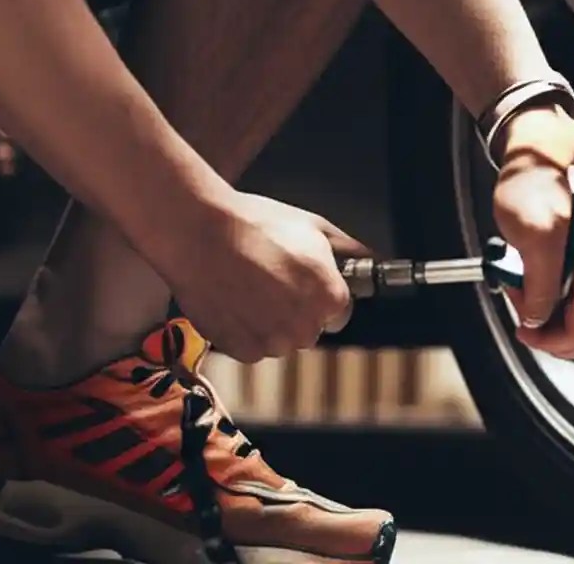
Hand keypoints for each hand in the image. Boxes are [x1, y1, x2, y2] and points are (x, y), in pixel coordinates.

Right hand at [156, 191, 371, 362]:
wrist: (198, 231)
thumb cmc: (253, 225)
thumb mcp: (313, 227)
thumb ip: (350, 250)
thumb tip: (376, 260)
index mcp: (329, 298)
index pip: (340, 313)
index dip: (321, 294)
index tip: (303, 281)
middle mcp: (304, 327)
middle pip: (309, 329)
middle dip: (295, 309)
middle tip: (271, 279)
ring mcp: (271, 342)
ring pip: (280, 341)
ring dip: (269, 322)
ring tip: (248, 287)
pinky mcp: (239, 349)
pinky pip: (251, 348)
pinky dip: (243, 331)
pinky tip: (234, 300)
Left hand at [492, 107, 573, 358]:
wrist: (536, 158)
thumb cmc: (537, 186)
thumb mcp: (536, 239)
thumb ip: (540, 287)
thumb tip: (537, 320)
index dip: (546, 338)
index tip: (520, 325)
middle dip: (538, 316)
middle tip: (515, 287)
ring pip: (563, 312)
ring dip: (534, 300)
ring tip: (517, 270)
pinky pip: (558, 293)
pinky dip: (535, 287)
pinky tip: (524, 267)